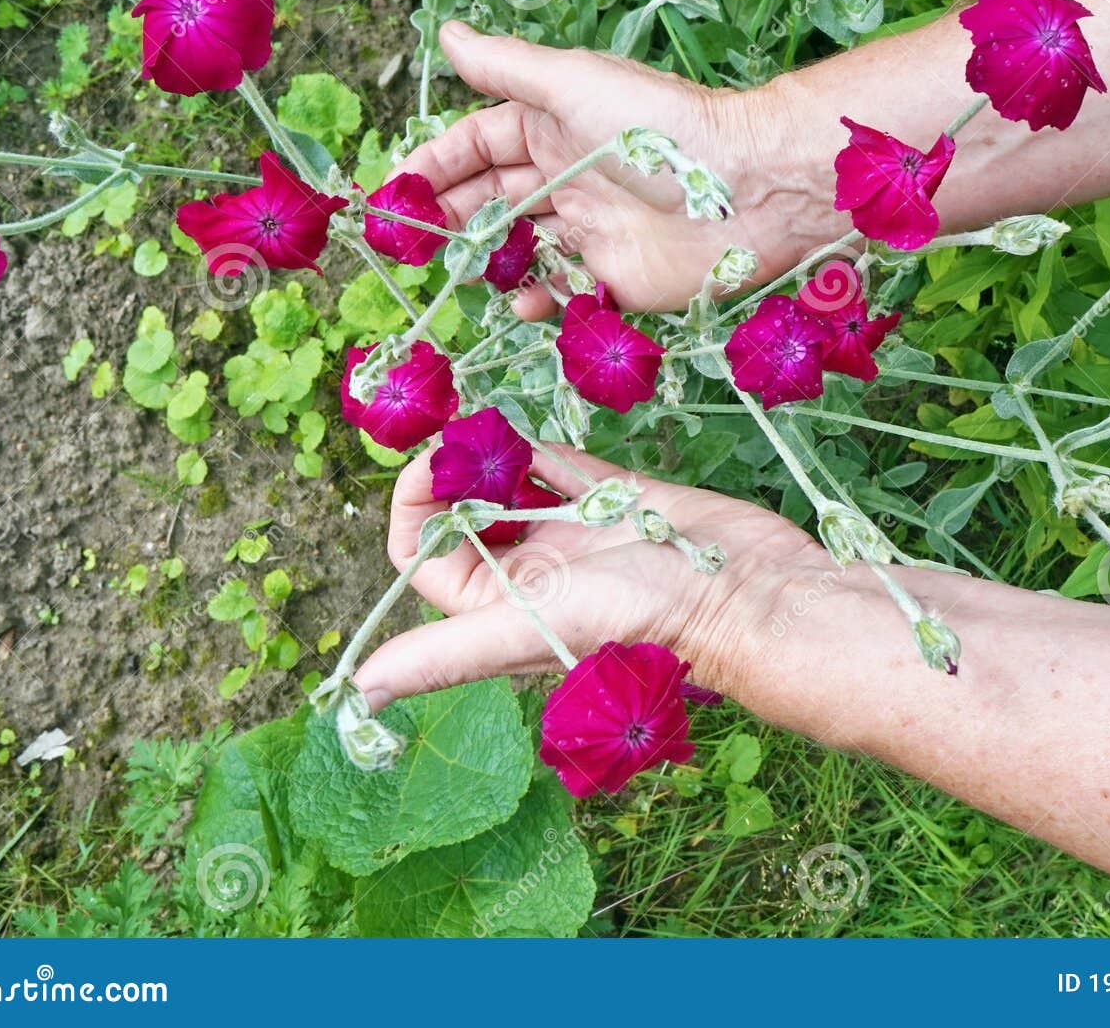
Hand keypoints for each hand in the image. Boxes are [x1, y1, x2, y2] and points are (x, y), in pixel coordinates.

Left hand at [353, 444, 841, 713]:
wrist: (750, 594)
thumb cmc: (644, 618)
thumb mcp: (531, 629)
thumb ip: (446, 655)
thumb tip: (359, 689)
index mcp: (501, 609)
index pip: (426, 558)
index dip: (415, 509)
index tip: (431, 464)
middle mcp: (531, 573)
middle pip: (462, 516)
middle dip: (451, 472)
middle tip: (460, 435)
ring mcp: (574, 534)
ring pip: (507, 485)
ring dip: (487, 452)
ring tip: (479, 422)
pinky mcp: (616, 499)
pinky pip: (559, 464)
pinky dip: (533, 443)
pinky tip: (515, 420)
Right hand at [393, 22, 843, 315]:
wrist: (743, 189)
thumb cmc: (657, 126)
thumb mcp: (573, 83)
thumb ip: (507, 68)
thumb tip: (447, 36)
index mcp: (553, 126)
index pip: (478, 144)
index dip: (434, 164)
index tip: (393, 193)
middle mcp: (568, 178)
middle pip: (492, 199)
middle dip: (449, 218)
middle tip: (409, 243)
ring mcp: (590, 230)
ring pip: (520, 248)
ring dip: (486, 260)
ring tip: (457, 273)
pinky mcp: (615, 280)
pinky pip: (562, 293)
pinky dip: (535, 300)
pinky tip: (517, 301)